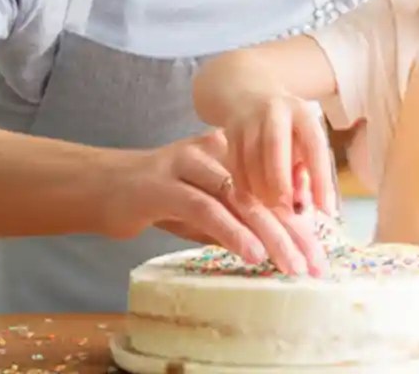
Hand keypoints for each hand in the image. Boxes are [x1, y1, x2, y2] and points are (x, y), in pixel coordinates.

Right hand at [102, 129, 326, 275]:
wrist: (99, 186)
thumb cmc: (155, 200)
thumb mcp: (202, 210)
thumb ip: (234, 221)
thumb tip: (276, 247)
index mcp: (226, 155)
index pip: (270, 191)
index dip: (298, 224)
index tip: (318, 256)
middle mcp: (211, 154)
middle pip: (262, 196)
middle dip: (292, 233)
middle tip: (314, 264)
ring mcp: (186, 166)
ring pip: (239, 201)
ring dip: (270, 235)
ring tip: (291, 264)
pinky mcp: (163, 185)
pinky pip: (206, 208)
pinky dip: (232, 231)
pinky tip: (252, 252)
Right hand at [223, 94, 334, 214]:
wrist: (247, 93)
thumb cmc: (284, 128)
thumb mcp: (301, 139)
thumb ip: (304, 168)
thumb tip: (302, 205)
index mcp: (302, 113)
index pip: (314, 146)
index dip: (321, 179)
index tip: (325, 208)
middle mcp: (275, 111)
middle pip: (275, 145)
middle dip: (281, 181)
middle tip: (286, 209)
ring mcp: (249, 118)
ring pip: (251, 157)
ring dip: (261, 188)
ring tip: (270, 208)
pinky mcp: (230, 130)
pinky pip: (235, 163)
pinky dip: (244, 185)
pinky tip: (252, 198)